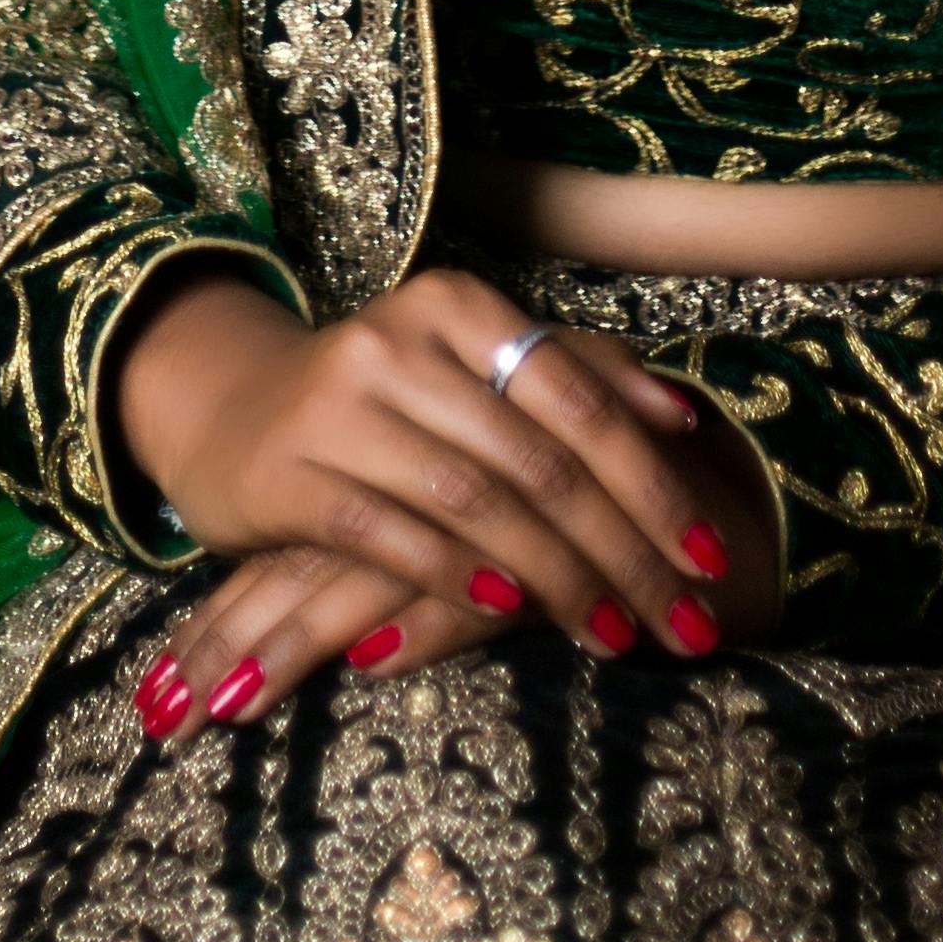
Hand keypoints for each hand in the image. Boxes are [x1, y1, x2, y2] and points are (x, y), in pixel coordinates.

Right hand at [113, 266, 777, 735]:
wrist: (231, 410)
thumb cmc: (385, 400)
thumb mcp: (472, 370)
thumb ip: (572, 380)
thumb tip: (679, 412)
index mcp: (458, 307)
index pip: (577, 397)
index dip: (652, 477)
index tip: (711, 551)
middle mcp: (400, 343)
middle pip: (538, 458)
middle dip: (623, 547)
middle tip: (685, 618)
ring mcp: (341, 407)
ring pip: (476, 499)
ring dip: (559, 576)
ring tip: (617, 634)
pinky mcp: (291, 475)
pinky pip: (392, 532)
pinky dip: (460, 574)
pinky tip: (513, 611)